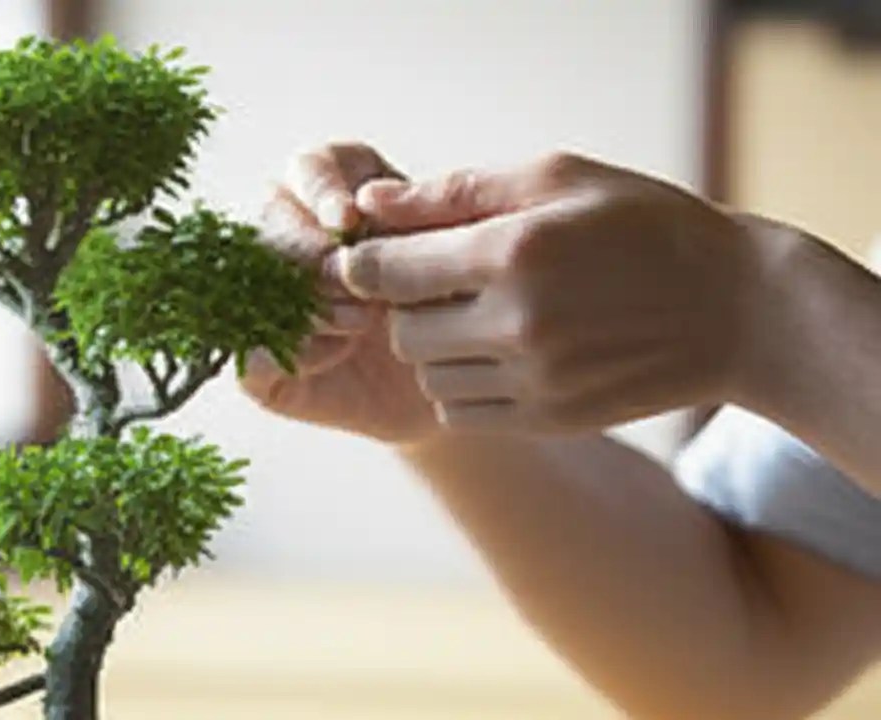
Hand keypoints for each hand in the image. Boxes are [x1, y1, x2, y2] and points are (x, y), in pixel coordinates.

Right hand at [241, 142, 441, 445]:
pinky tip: (337, 352)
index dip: (320, 190)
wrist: (456, 376)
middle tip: (356, 284)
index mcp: (337, 193)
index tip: (346, 219)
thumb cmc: (453, 304)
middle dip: (312, 253)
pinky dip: (295, 348)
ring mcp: (266, 296)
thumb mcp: (447, 252)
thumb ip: (414, 220)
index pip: (308, 167)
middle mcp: (290, 237)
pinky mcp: (259, 360)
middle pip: (269, 219)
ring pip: (255, 282)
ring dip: (307, 300)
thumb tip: (364, 205)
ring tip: (361, 321)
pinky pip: (253, 350)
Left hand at [331, 152, 759, 432]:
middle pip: (400, 330)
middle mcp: (516, 324)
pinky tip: (496, 354)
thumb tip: (367, 202)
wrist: (736, 311)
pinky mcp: (546, 420)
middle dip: (405, 305)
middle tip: (440, 283)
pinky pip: (458, 413)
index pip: (386, 272)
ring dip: (434, 347)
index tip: (374, 256)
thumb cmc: (642, 226)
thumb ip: (454, 192)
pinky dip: (460, 386)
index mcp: (513, 253)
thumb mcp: (557, 179)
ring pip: (426, 376)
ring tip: (476, 316)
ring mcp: (533, 381)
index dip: (366, 263)